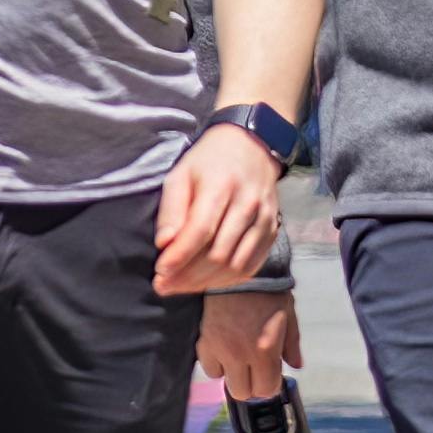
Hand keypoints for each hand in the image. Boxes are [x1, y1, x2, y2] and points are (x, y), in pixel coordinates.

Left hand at [152, 124, 286, 294]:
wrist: (251, 146)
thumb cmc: (208, 161)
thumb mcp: (181, 174)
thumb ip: (171, 209)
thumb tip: (164, 244)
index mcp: (222, 185)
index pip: (201, 230)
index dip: (179, 256)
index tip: (160, 272)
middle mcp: (248, 203)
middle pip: (218, 253)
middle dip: (188, 276)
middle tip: (163, 285)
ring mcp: (265, 219)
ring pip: (235, 265)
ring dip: (205, 282)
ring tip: (181, 286)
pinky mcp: (272, 230)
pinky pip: (251, 265)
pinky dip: (227, 280)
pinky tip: (206, 280)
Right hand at [202, 285, 301, 399]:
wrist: (237, 266)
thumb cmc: (266, 289)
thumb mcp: (288, 314)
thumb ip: (292, 344)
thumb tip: (296, 365)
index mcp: (264, 349)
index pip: (266, 390)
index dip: (270, 384)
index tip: (270, 374)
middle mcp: (240, 353)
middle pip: (242, 392)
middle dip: (251, 383)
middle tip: (254, 368)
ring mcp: (219, 348)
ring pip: (223, 381)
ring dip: (232, 372)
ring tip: (238, 355)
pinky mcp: (203, 340)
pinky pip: (207, 366)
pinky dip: (215, 362)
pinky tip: (224, 348)